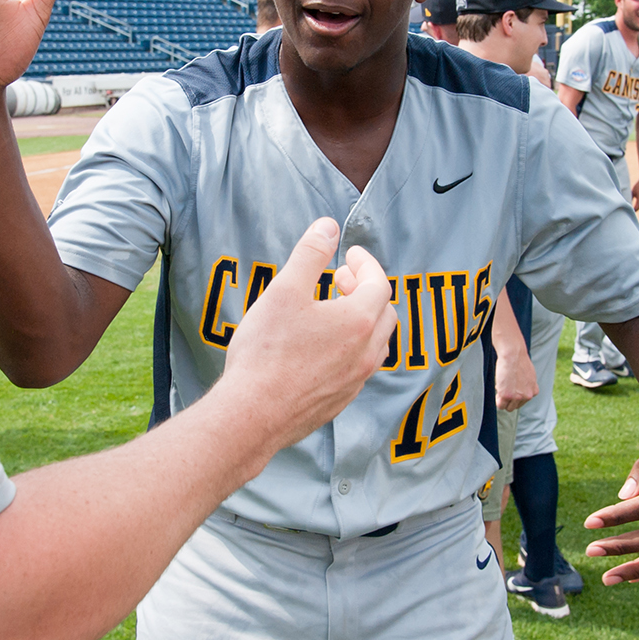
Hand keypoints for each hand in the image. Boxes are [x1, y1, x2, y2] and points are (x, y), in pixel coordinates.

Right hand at [219, 218, 397, 449]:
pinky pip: (359, 368)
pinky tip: (321, 348)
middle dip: (367, 290)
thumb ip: (310, 254)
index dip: (366, 263)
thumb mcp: (284, 290)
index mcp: (359, 321)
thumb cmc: (267, 351)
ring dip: (363, 321)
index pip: (379, 282)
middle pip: (385, 312)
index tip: (349, 255)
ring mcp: (356, 381)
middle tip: (341, 280)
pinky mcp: (340, 401)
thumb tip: (327, 226)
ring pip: (376, 343)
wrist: (253, 413)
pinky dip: (352, 348)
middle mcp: (367, 352)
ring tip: (333, 312)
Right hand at [495, 347, 538, 411]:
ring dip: (503, 400)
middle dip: (509, 400)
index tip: (511, 388)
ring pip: (507, 408)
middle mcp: (527, 396)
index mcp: (533, 392)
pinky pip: (500, 404)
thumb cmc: (519, 361)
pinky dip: (498, 398)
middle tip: (504, 388)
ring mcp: (517, 397)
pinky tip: (499, 386)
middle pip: (515, 407)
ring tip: (502, 387)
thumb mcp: (529, 375)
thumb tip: (518, 389)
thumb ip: (525, 385)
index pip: (523, 402)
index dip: (514, 396)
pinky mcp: (506, 395)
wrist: (513, 355)